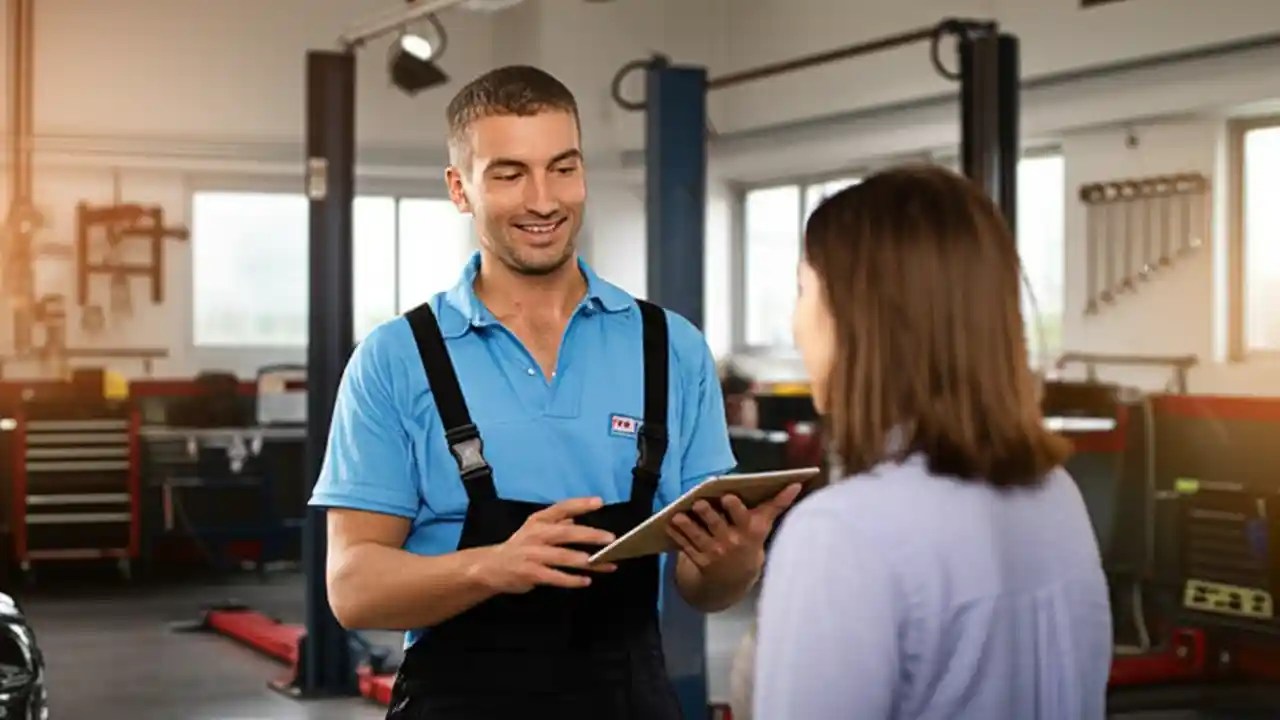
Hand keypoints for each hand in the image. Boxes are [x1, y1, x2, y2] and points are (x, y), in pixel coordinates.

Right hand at [474, 497, 618, 594]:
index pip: (561, 508)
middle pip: (566, 533)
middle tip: (610, 539)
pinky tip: (586, 581)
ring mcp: (533, 554)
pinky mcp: (531, 573)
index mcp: (538, 520)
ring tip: (605, 563)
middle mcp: (536, 534)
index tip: (599, 502)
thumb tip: (576, 517)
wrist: (491, 567)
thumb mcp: (535, 528)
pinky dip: (571, 580)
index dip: (580, 504)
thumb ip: (556, 523)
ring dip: (585, 560)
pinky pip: (555, 577)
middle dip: (589, 535)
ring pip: (563, 556)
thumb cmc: (520, 546)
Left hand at [666, 484, 802, 572]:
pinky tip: (668, 524)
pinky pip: (685, 546)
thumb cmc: (750, 541)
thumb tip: (796, 484)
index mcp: (750, 530)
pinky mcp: (699, 560)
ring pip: (698, 536)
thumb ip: (777, 503)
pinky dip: (676, 535)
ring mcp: (715, 553)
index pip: (742, 516)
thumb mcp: (764, 525)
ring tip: (677, 515)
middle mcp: (733, 542)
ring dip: (687, 526)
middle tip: (698, 502)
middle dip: (707, 514)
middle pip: (717, 525)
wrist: (736, 578)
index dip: (734, 507)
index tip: (727, 496)